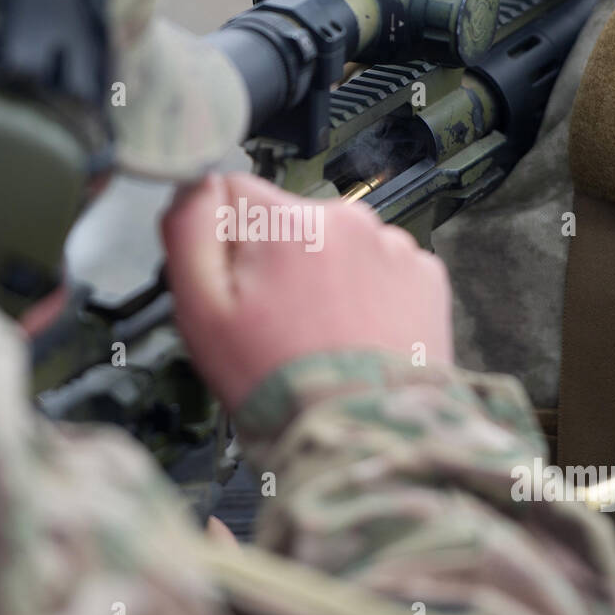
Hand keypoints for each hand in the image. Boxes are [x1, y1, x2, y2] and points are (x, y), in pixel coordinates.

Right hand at [161, 172, 452, 410]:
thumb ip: (189, 228)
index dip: (224, 243)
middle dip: (277, 261)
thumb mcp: (201, 310)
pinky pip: (380, 269)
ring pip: (335, 244)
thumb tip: (194, 179)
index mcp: (287, 221)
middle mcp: (347, 219)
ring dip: (324, 277)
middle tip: (277, 324)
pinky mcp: (425, 276)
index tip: (236, 290)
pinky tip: (354, 336)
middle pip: (288, 219)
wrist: (363, 436)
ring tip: (319, 336)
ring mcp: (393, 246)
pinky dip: (367, 296)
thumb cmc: (278, 382)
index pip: (234, 192)